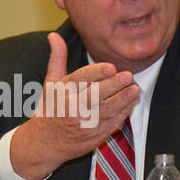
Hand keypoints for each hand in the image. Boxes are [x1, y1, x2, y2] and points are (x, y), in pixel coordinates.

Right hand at [9, 32, 139, 179]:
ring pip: (106, 110)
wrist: (44, 144)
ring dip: (122, 100)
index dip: (96, 73)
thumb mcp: (50, 83)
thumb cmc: (49, 109)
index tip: (111, 67)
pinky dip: (121, 114)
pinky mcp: (93, 136)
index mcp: (62, 92)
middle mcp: (72, 108)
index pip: (80, 80)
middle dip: (113, 86)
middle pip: (95, 95)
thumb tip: (53, 35)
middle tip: (128, 76)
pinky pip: (110, 124)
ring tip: (135, 89)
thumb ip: (57, 58)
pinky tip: (130, 103)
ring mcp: (83, 124)